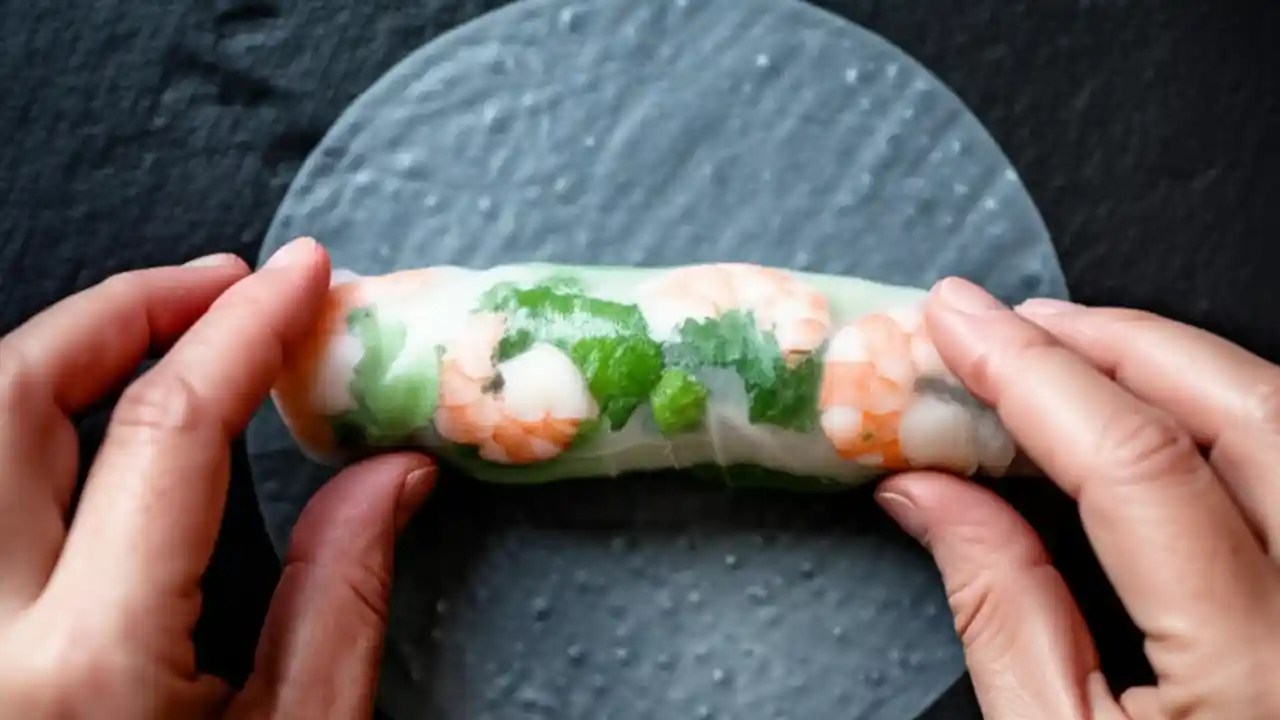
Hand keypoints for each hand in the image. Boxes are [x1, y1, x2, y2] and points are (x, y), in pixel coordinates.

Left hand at [0, 238, 434, 718]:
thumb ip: (337, 600)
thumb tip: (390, 469)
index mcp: (88, 665)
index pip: (168, 433)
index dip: (244, 332)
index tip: (299, 277)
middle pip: (16, 396)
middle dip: (124, 309)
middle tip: (218, 287)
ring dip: (66, 354)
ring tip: (162, 333)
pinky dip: (35, 421)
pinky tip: (99, 421)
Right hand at [876, 278, 1279, 718]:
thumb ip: (1000, 609)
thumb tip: (923, 486)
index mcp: (1256, 673)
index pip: (1138, 464)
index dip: (1031, 372)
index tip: (951, 323)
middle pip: (1251, 409)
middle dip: (1114, 337)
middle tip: (1010, 320)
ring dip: (1177, 361)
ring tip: (1069, 347)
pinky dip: (1228, 411)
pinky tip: (1160, 410)